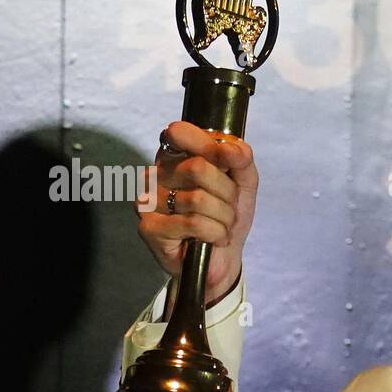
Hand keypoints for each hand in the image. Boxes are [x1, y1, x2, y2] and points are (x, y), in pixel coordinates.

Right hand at [134, 120, 258, 305]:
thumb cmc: (226, 216)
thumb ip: (241, 159)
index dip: (209, 146)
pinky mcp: (149, 228)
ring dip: (223, 217)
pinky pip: (193, 223)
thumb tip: (232, 148)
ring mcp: (148, 201)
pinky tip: (212, 239)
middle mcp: (155, 175)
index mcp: (174, 157)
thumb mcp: (243, 183)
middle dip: (226, 193)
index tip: (228, 162)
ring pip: (198, 199)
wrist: (223, 258)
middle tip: (228, 208)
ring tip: (220, 226)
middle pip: (198, 168)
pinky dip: (215, 233)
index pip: (179, 133)